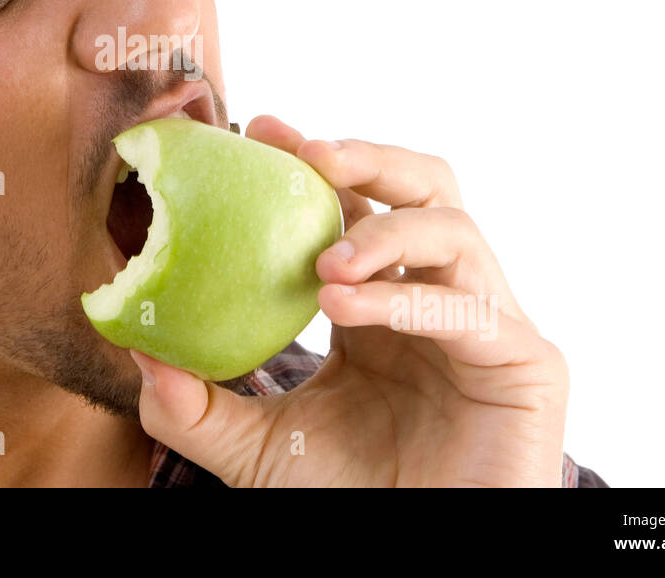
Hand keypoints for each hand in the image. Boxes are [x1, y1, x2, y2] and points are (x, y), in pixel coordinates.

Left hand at [129, 114, 569, 486]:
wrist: (414, 556)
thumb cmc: (352, 500)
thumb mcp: (256, 450)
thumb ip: (197, 408)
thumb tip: (138, 355)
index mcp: (382, 302)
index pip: (358, 206)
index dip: (319, 161)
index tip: (262, 129)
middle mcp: (438, 297)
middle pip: (426, 188)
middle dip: (370, 158)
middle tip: (310, 155)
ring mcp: (488, 323)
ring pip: (455, 231)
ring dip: (385, 232)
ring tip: (323, 263)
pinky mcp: (526, 362)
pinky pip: (470, 308)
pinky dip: (406, 298)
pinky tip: (349, 304)